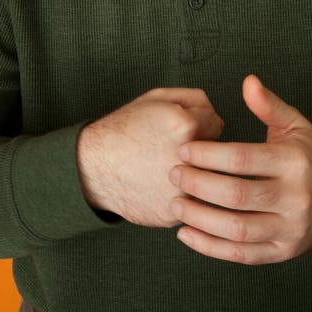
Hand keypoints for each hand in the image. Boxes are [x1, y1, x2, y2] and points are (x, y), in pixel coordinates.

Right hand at [77, 88, 223, 225]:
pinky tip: (159, 185)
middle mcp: (188, 161)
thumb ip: (196, 99)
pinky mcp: (173, 214)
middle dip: (202, 150)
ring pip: (207, 182)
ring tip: (167, 165)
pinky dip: (180, 195)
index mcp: (187, 127)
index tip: (180, 128)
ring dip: (196, 175)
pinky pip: (191, 204)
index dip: (198, 123)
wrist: (93, 165)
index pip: (216, 124)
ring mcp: (181, 192)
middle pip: (216, 154)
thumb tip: (217, 117)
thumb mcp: (158, 97)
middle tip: (174, 147)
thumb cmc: (126, 127)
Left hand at [169, 75, 311, 263]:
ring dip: (201, 219)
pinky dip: (210, 248)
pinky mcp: (282, 252)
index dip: (208, 155)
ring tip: (175, 203)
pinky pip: (242, 255)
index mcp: (294, 162)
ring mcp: (289, 229)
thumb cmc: (306, 154)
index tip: (183, 150)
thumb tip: (248, 81)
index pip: (243, 158)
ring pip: (238, 230)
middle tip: (173, 174)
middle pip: (238, 196)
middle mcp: (294, 198)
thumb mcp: (295, 124)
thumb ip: (269, 105)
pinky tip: (186, 233)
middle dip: (199, 186)